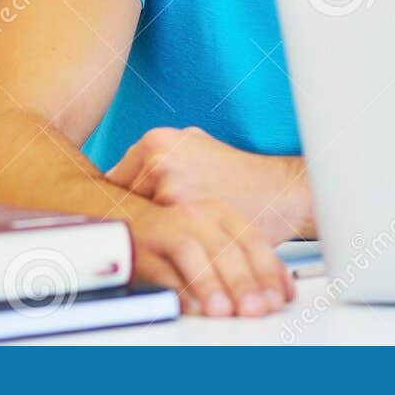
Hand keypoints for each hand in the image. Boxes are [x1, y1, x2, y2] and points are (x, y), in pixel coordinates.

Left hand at [105, 126, 314, 244]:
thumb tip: (124, 173)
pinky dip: (162, 249)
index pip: (114, 180)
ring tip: (158, 244)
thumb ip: (160, 156)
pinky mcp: (181, 217)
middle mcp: (157, 161)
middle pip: (119, 203)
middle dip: (130, 221)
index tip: (127, 217)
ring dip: (143, 237)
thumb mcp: (197, 145)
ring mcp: (167, 189)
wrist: (280, 191)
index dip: (122, 203)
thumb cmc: (241, 173)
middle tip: (141, 235)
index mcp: (156, 141)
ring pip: (136, 224)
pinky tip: (174, 252)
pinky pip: (156, 241)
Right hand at [127, 198, 293, 316]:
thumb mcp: (224, 240)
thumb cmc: (186, 236)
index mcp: (222, 213)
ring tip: (222, 310)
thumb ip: (254, 263)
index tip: (275, 300)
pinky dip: (176, 289)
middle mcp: (196, 217)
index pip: (251, 241)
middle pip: (224, 248)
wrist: (137, 222)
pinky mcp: (141, 248)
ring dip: (209, 284)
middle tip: (254, 310)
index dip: (266, 272)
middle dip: (242, 282)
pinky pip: (159, 268)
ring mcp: (167, 229)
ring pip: (191, 253)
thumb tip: (284, 293)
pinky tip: (191, 307)